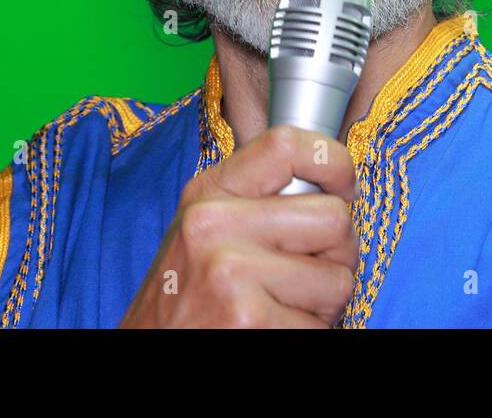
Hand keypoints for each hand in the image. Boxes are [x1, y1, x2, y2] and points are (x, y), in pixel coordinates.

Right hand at [117, 124, 359, 327]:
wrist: (147, 347)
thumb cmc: (187, 295)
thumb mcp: (206, 230)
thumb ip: (256, 200)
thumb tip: (332, 182)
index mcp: (209, 193)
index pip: (288, 144)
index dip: (336, 162)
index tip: (344, 188)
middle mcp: (214, 224)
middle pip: (334, 218)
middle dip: (337, 253)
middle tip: (308, 273)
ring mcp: (230, 272)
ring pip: (339, 279)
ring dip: (322, 303)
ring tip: (282, 307)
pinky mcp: (247, 318)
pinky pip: (320, 326)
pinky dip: (306, 334)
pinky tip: (271, 330)